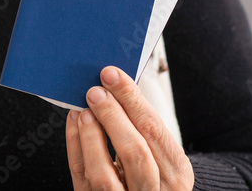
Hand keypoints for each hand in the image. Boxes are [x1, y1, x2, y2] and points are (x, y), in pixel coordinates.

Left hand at [66, 66, 193, 189]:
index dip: (131, 99)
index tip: (112, 74)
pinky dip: (75, 146)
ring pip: (104, 175)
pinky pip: (82, 177)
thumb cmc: (154, 171)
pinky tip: (76, 122)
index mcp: (176, 173)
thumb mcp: (161, 153)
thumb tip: (115, 84)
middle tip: (95, 91)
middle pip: (134, 153)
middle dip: (112, 116)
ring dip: (90, 136)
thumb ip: (143, 126)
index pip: (153, 130)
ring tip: (84, 110)